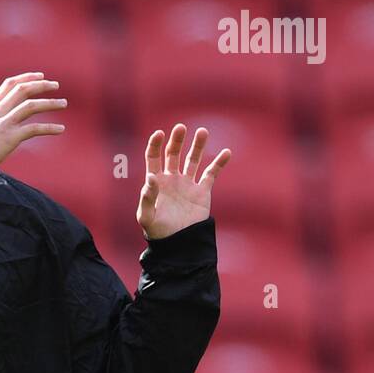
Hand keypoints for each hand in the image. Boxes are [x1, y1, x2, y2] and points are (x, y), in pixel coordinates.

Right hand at [0, 72, 65, 177]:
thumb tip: (3, 120)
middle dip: (41, 85)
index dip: (26, 77)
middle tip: (55, 84)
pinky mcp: (10, 137)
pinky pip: (34, 129)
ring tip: (64, 103)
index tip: (40, 76)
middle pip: (23, 90)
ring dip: (50, 103)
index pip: (9, 84)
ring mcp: (4, 123)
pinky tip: (60, 129)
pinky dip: (50, 128)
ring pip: (31, 106)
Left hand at [136, 124, 230, 239]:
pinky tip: (226, 152)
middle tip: (180, 128)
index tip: (160, 133)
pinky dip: (219, 163)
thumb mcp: (146, 216)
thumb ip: (147, 197)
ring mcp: (187, 183)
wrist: (179, 244)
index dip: (156, 144)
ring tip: (202, 131)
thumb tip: (151, 177)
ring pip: (193, 159)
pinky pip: (211, 173)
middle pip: (174, 153)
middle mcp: (172, 178)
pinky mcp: (202, 191)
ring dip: (198, 145)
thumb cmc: (157, 231)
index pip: (154, 157)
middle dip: (177, 140)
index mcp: (156, 181)